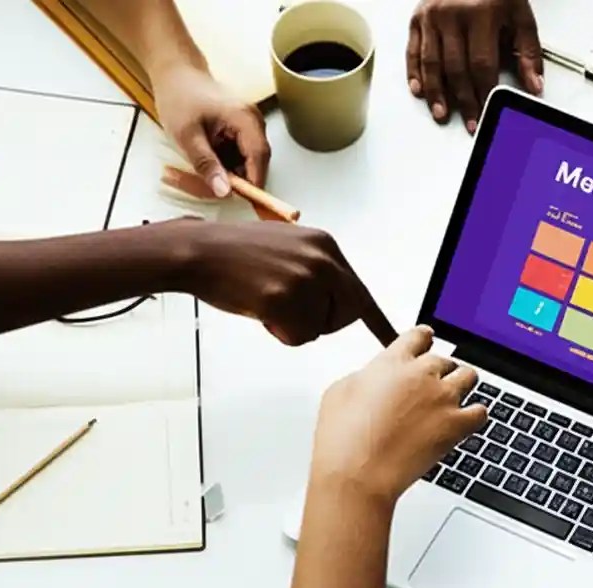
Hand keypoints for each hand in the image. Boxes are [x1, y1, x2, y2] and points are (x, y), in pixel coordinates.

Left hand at [152, 64, 270, 196]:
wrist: (175, 74)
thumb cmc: (179, 97)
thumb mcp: (186, 135)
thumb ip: (206, 164)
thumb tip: (224, 191)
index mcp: (246, 119)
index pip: (259, 159)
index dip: (252, 184)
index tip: (237, 200)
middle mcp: (254, 124)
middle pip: (253, 165)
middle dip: (229, 181)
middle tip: (198, 185)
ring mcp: (249, 128)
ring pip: (242, 165)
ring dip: (220, 175)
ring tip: (187, 173)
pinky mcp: (240, 133)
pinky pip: (235, 159)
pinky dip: (218, 166)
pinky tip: (197, 162)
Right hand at [166, 219, 395, 346]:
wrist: (199, 252)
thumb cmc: (236, 253)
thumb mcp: (289, 247)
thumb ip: (317, 268)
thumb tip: (335, 297)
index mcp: (326, 245)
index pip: (360, 290)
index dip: (374, 319)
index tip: (393, 336)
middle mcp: (322, 260)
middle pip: (346, 314)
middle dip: (323, 322)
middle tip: (291, 311)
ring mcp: (304, 279)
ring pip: (320, 328)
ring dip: (296, 326)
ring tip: (268, 302)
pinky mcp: (284, 298)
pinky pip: (299, 335)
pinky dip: (281, 333)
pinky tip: (261, 311)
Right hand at [310, 326, 486, 504]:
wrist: (358, 475)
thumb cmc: (343, 439)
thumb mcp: (339, 392)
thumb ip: (365, 376)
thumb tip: (374, 379)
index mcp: (392, 362)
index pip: (419, 336)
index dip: (423, 340)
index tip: (426, 342)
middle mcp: (422, 374)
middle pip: (444, 359)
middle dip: (438, 371)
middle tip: (430, 386)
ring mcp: (442, 398)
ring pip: (468, 377)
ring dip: (461, 385)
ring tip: (451, 399)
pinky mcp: (456, 425)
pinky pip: (480, 411)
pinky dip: (475, 415)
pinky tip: (465, 421)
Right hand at [407, 0, 543, 133]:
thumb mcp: (519, 14)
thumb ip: (528, 51)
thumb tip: (534, 86)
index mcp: (481, 12)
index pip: (482, 64)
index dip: (485, 92)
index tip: (489, 110)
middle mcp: (452, 14)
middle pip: (456, 68)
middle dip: (463, 100)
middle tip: (470, 121)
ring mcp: (432, 16)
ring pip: (431, 64)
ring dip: (436, 93)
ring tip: (442, 113)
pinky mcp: (418, 18)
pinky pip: (413, 50)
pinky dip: (414, 73)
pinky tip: (419, 91)